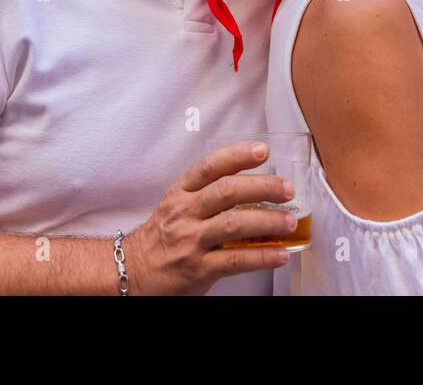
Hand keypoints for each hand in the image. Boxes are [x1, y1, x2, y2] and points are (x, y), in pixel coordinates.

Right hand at [124, 141, 294, 294]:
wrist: (132, 272)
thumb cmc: (160, 238)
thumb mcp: (175, 206)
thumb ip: (206, 194)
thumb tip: (254, 187)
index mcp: (180, 193)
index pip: (209, 167)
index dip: (237, 156)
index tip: (262, 151)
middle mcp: (185, 213)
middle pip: (227, 191)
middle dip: (262, 187)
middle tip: (286, 189)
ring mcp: (191, 241)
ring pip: (234, 224)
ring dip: (268, 221)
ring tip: (290, 221)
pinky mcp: (198, 269)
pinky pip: (235, 260)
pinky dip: (262, 256)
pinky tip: (280, 253)